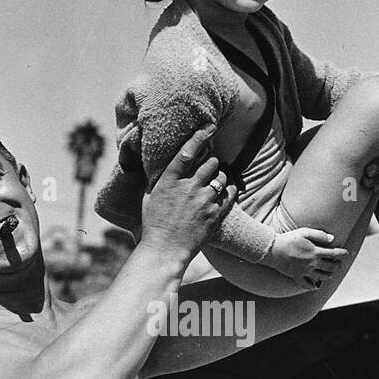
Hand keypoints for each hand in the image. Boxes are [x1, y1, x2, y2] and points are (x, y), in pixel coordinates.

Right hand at [140, 126, 232, 264]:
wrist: (164, 251)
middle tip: (209, 165)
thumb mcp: (149, 198)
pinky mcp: (214, 214)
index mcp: (169, 181)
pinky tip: (227, 188)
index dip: (199, 137)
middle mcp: (188, 188)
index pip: (186, 152)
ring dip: (220, 175)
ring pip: (221, 176)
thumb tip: (156, 166)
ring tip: (216, 179)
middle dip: (211, 161)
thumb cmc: (153, 225)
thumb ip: (156, 180)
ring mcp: (203, 201)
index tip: (209, 127)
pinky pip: (229, 194)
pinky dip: (229, 188)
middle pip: (210, 162)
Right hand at [267, 227, 348, 288]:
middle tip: (339, 263)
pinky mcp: (296, 277)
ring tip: (330, 272)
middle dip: (337, 265)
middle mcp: (312, 264)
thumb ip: (320, 235)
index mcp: (315, 252)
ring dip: (329, 275)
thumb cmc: (289, 239)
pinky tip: (316, 285)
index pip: (334, 254)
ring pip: (322, 277)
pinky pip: (307, 285)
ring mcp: (304, 272)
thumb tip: (332, 239)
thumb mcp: (304, 232)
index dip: (342, 254)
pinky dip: (313, 286)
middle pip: (330, 267)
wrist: (272, 250)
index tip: (346, 253)